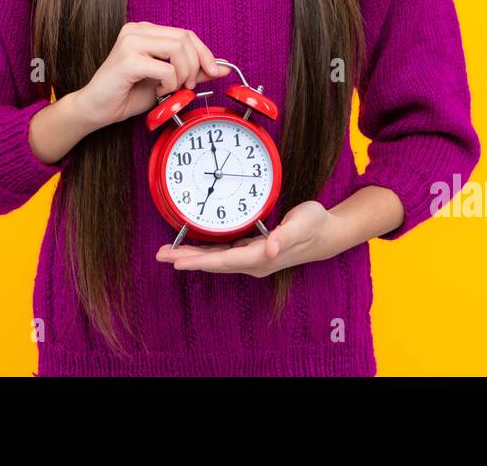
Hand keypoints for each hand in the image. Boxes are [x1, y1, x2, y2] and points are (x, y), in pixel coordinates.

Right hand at [72, 22, 229, 129]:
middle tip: (188, 86)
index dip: (204, 53)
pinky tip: (160, 90)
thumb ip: (192, 72)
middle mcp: (137, 30)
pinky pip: (165, 68)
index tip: (214, 72)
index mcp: (146, 31)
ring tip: (172, 88)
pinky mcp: (128, 59)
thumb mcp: (167, 81)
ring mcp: (131, 42)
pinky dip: (170, 83)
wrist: (96, 109)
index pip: (186, 34)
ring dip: (183, 74)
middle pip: (185, 38)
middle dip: (196, 65)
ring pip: (178, 48)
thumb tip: (223, 68)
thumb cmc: (127, 94)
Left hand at [155, 201, 339, 277]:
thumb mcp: (303, 223)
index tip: (177, 261)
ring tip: (168, 253)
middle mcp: (254, 262)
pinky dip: (205, 252)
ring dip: (191, 256)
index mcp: (262, 257)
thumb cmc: (315, 225)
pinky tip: (193, 248)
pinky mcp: (253, 251)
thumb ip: (286, 236)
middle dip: (186, 259)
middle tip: (160, 255)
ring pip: (216, 259)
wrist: (327, 233)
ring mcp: (253, 258)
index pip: (224, 260)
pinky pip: (223, 254)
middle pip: (214, 263)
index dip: (199, 261)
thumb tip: (270, 249)